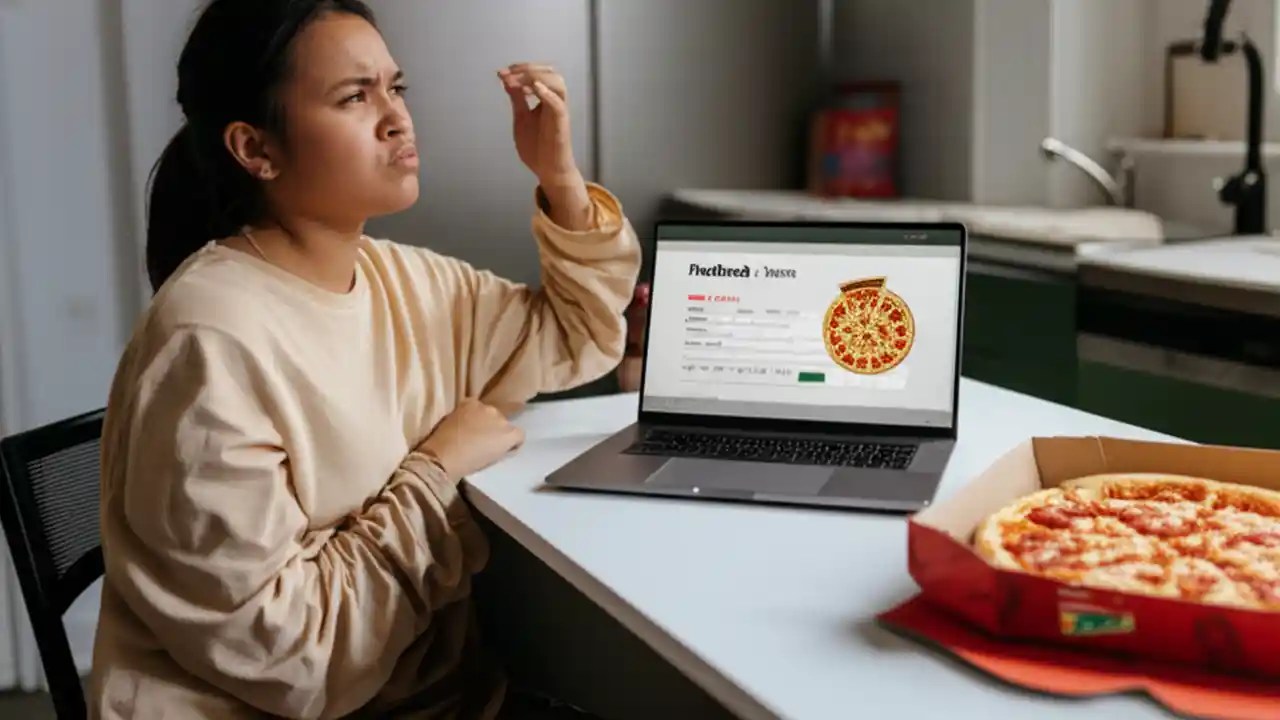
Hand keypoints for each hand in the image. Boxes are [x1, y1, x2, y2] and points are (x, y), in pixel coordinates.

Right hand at [418, 399, 524, 478]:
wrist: (444, 457)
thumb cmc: (440, 447)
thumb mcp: (450, 425)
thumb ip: (464, 422)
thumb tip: (471, 429)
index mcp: (469, 403)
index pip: (482, 410)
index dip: (481, 424)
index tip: (476, 434)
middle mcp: (486, 406)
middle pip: (496, 418)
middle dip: (491, 430)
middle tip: (481, 445)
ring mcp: (499, 418)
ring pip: (507, 428)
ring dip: (500, 437)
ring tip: (489, 452)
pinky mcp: (508, 432)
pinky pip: (519, 437)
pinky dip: (514, 445)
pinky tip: (503, 454)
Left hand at [497, 63, 579, 187]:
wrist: (549, 172)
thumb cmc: (538, 148)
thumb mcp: (522, 118)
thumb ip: (518, 100)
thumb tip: (507, 81)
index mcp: (545, 100)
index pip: (537, 74)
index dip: (520, 69)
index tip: (502, 73)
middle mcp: (554, 102)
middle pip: (549, 73)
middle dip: (527, 69)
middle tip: (507, 73)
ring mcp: (559, 112)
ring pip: (557, 83)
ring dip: (535, 77)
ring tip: (517, 81)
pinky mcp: (561, 124)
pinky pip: (558, 104)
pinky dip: (547, 93)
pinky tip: (534, 88)